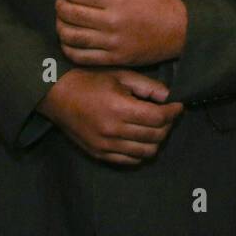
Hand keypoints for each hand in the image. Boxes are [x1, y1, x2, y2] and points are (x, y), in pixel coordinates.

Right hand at [37, 68, 183, 165]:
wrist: (57, 95)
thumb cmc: (90, 80)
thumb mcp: (120, 75)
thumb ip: (147, 86)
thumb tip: (169, 96)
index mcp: (119, 108)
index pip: (158, 118)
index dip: (174, 112)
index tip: (178, 105)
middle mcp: (113, 130)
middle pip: (156, 136)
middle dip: (168, 125)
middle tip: (168, 115)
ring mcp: (105, 146)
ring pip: (146, 152)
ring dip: (157, 140)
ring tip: (156, 126)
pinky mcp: (100, 154)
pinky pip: (130, 161)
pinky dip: (141, 152)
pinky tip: (141, 138)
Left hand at [55, 0, 187, 66]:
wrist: (180, 32)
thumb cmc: (158, 2)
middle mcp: (112, 22)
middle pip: (70, 13)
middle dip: (60, 4)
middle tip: (62, 1)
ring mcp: (112, 43)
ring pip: (71, 36)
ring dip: (60, 25)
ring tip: (63, 19)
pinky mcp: (113, 59)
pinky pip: (81, 56)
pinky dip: (68, 48)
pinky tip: (68, 39)